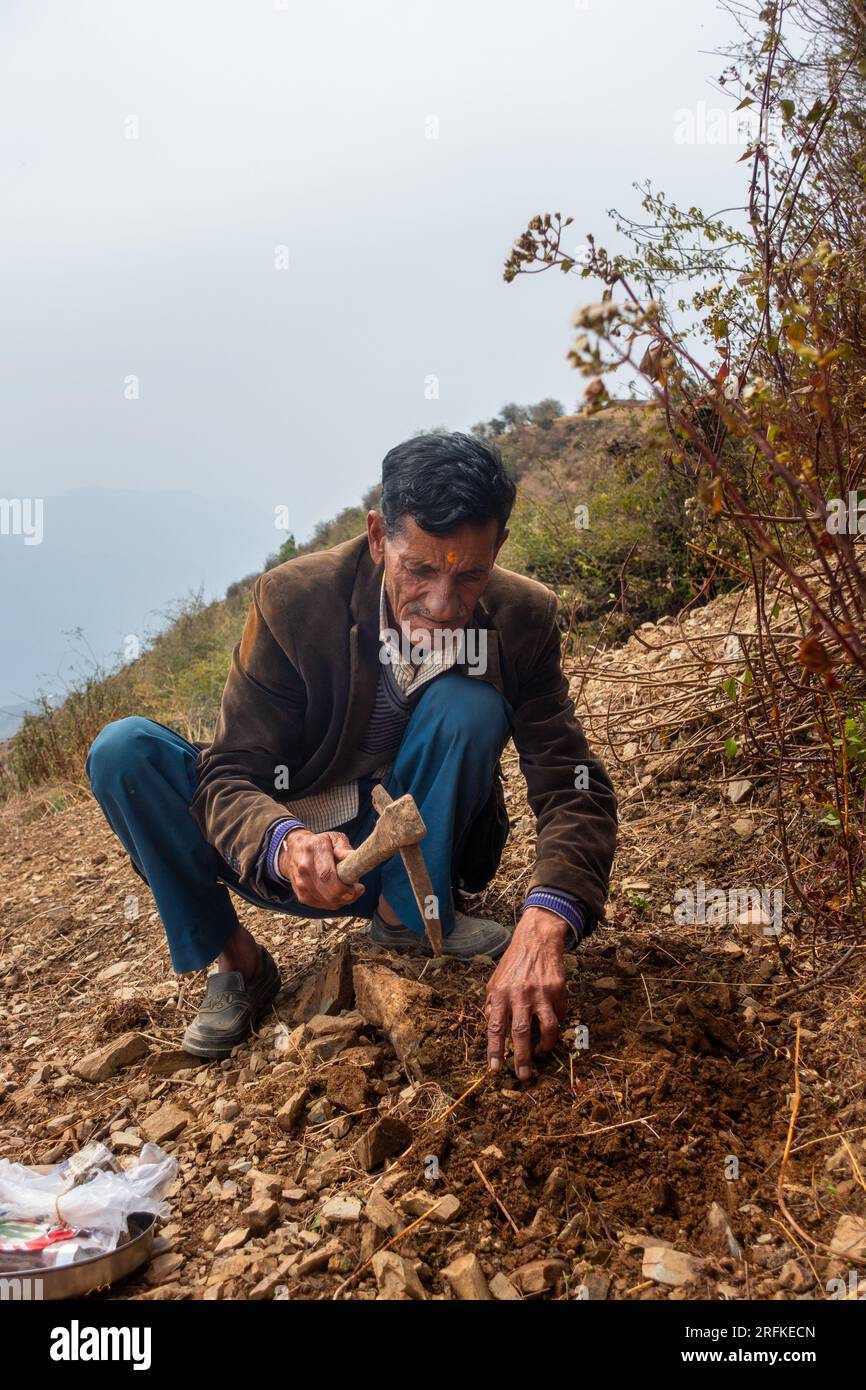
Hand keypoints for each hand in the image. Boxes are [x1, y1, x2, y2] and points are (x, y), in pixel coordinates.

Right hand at [277, 829, 363, 909]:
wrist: (294, 850)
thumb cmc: (318, 843)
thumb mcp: (333, 838)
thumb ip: (344, 847)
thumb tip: (352, 858)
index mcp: (313, 850)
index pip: (327, 875)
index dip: (344, 887)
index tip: (359, 886)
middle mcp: (304, 868)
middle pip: (327, 893)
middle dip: (347, 896)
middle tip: (357, 890)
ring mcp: (300, 884)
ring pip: (326, 901)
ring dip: (342, 900)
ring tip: (349, 891)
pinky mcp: (301, 895)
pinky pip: (321, 905)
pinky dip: (333, 903)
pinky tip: (340, 895)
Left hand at [485, 907, 567, 1079]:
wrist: (537, 940)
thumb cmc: (513, 964)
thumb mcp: (495, 981)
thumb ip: (492, 1005)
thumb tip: (492, 1029)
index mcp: (500, 993)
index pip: (495, 1027)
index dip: (494, 1050)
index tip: (495, 1069)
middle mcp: (519, 994)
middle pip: (520, 1032)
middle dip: (522, 1058)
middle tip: (524, 1075)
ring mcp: (540, 992)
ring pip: (546, 1028)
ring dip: (545, 1046)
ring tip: (542, 1054)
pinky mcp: (557, 990)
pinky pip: (559, 1016)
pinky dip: (556, 1027)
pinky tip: (551, 1029)